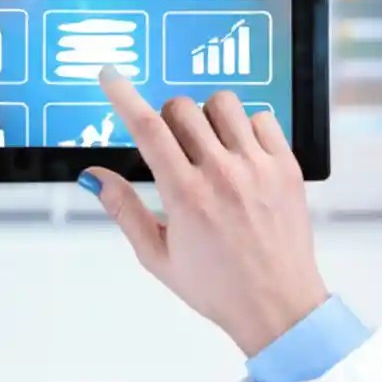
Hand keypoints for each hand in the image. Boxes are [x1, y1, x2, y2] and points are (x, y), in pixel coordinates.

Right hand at [85, 68, 327, 356]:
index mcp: (185, 196)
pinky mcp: (287, 167)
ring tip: (210, 146)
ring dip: (207, 116)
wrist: (278, 306)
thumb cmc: (217, 286)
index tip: (110, 76)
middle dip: (168, 118)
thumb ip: (123, 209)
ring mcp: (258, 168)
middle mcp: (223, 175)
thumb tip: (93, 176)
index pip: (147, 128)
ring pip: (223, 103)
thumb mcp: (157, 256)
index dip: (123, 95)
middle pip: (181, 108)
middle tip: (173, 146)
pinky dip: (246, 127)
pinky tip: (241, 154)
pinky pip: (262, 118)